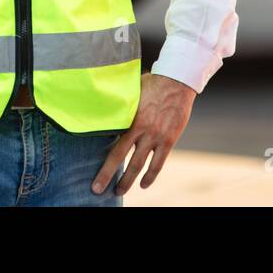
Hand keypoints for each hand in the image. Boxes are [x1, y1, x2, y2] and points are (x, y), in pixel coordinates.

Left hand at [91, 72, 195, 195]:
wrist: (177, 81)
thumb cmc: (152, 83)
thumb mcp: (132, 92)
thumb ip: (121, 106)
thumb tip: (104, 107)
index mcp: (131, 121)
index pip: (114, 150)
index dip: (105, 168)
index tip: (96, 180)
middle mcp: (143, 131)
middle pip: (124, 161)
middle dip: (111, 178)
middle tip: (99, 191)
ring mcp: (157, 137)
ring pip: (141, 165)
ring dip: (129, 181)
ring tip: (120, 191)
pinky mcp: (169, 139)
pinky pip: (159, 163)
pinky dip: (151, 175)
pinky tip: (144, 184)